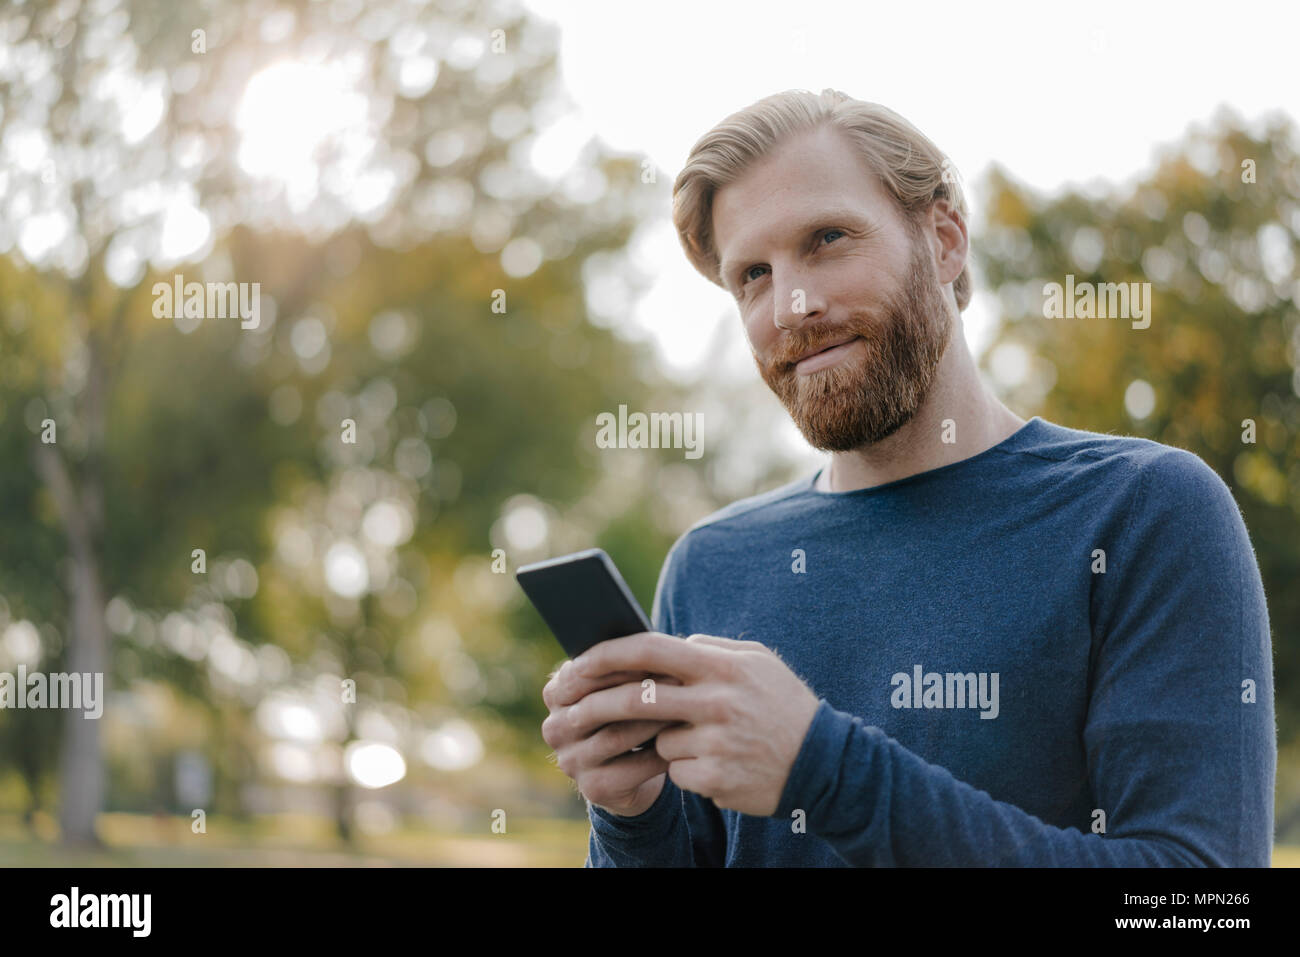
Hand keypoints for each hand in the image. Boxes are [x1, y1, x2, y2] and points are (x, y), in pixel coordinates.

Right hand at [541, 658, 680, 816]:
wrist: (630, 770)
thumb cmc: (630, 712)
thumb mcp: (620, 685)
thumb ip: (622, 663)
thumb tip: (652, 642)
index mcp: (555, 693)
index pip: (582, 673)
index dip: (622, 663)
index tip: (659, 654)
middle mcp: (555, 728)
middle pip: (598, 704)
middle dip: (642, 690)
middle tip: (679, 678)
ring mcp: (570, 761)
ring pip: (616, 736)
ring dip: (654, 720)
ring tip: (685, 707)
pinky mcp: (592, 788)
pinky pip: (631, 769)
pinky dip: (659, 753)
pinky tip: (682, 741)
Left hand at [570, 632, 820, 816]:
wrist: (823, 764)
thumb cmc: (782, 705)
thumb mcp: (757, 661)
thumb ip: (710, 647)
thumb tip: (666, 643)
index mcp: (722, 665)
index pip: (650, 649)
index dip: (606, 654)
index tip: (578, 662)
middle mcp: (717, 701)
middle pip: (637, 698)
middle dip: (595, 704)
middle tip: (569, 710)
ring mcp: (715, 742)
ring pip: (658, 739)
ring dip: (665, 740)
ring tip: (704, 739)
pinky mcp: (714, 778)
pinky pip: (676, 770)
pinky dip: (685, 767)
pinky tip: (717, 763)